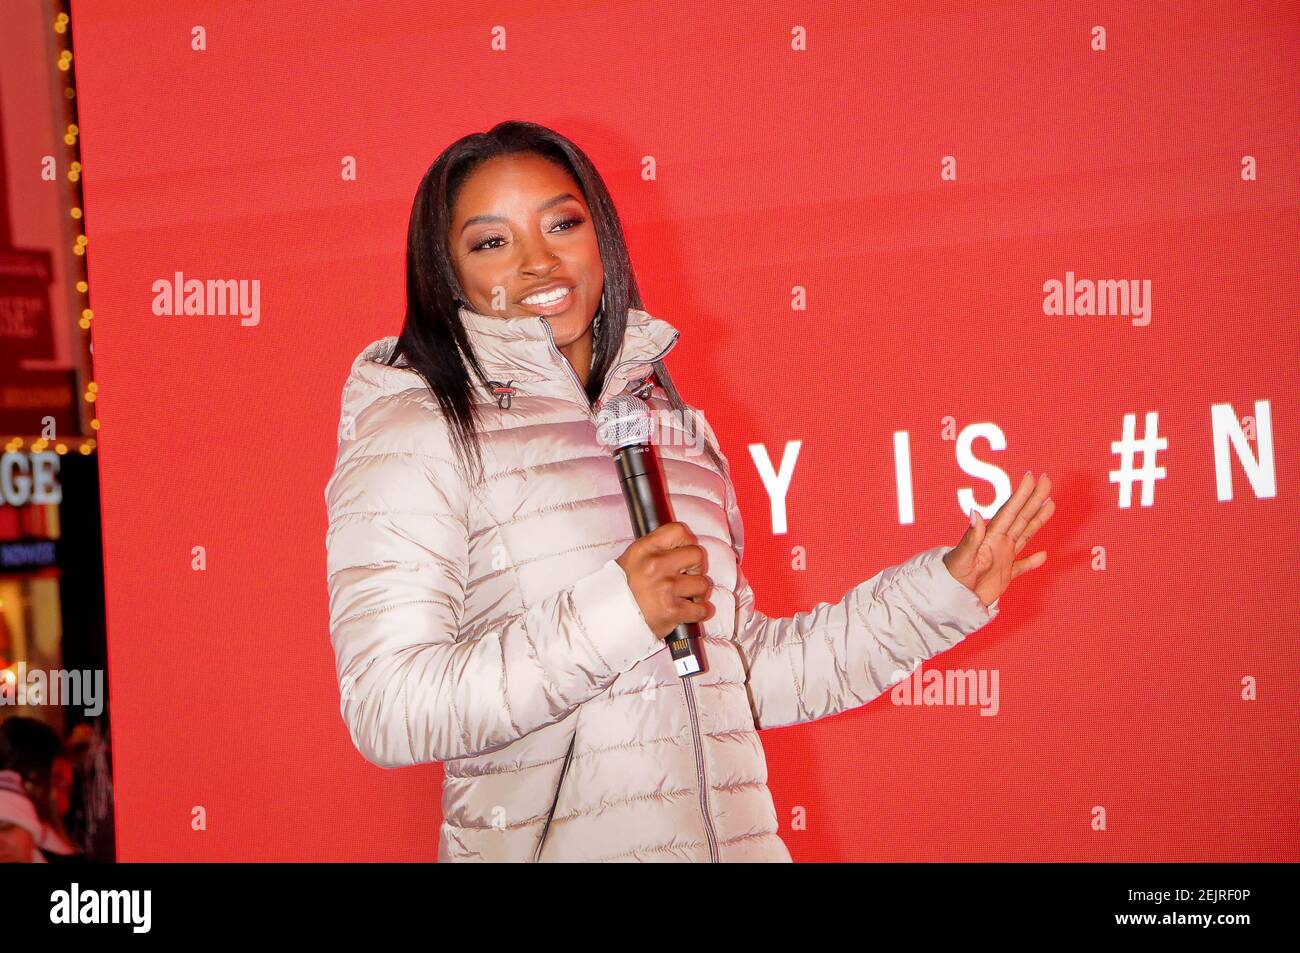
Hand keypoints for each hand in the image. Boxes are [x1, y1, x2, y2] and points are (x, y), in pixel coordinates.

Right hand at [616, 521, 715, 638]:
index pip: (679, 531)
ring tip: (688, 596)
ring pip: (703, 583)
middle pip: (697, 555)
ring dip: (699, 592)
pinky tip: (694, 610)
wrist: (607, 619)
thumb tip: (681, 546)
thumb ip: (655, 550)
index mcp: (645, 549)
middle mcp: (656, 565)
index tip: (686, 550)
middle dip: (697, 567)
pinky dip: (701, 611)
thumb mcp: (631, 559)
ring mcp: (665, 588)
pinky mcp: (672, 611)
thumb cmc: (619, 591)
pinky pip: (701, 609)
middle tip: (689, 575)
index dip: (687, 540)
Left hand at [943, 470, 1053, 606]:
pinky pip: (1022, 566)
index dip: (1021, 494)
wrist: (949, 600)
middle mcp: (998, 543)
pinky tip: (1043, 555)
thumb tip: (975, 512)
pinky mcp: (1004, 576)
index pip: (1009, 511)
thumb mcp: (962, 558)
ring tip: (1050, 504)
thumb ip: (971, 537)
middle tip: (1047, 480)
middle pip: (1021, 517)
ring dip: (1037, 520)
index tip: (1031, 476)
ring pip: (1025, 535)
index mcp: (990, 537)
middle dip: (1034, 499)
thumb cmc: (951, 578)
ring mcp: (1002, 558)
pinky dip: (1032, 561)